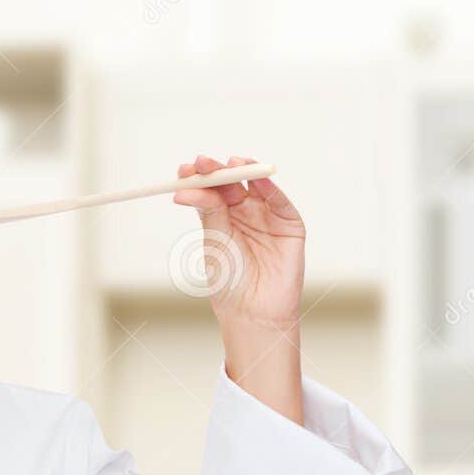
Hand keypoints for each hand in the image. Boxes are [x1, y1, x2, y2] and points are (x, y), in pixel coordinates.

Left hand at [171, 153, 305, 328]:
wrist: (256, 311)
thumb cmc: (230, 282)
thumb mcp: (215, 243)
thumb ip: (209, 212)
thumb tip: (186, 189)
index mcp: (219, 218)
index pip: (208, 190)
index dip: (198, 178)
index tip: (185, 169)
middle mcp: (242, 213)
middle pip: (229, 183)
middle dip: (217, 171)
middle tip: (203, 163)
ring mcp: (265, 215)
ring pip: (254, 185)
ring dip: (243, 171)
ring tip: (230, 164)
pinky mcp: (288, 222)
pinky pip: (278, 198)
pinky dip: (268, 185)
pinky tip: (255, 176)